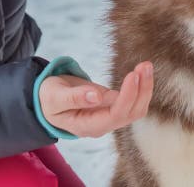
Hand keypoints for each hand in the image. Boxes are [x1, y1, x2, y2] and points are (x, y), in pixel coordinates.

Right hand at [38, 62, 153, 137]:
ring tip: (145, 65)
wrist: (48, 101)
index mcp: (89, 126)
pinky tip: (142, 71)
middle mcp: (103, 125)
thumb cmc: (49, 99)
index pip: (116, 114)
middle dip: (142, 90)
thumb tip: (96, 96)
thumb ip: (74, 98)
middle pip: (132, 112)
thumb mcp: (55, 97)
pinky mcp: (114, 106)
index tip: (133, 75)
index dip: (127, 96)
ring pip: (136, 107)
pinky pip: (133, 100)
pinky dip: (140, 86)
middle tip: (145, 65)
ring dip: (144, 87)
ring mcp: (110, 116)